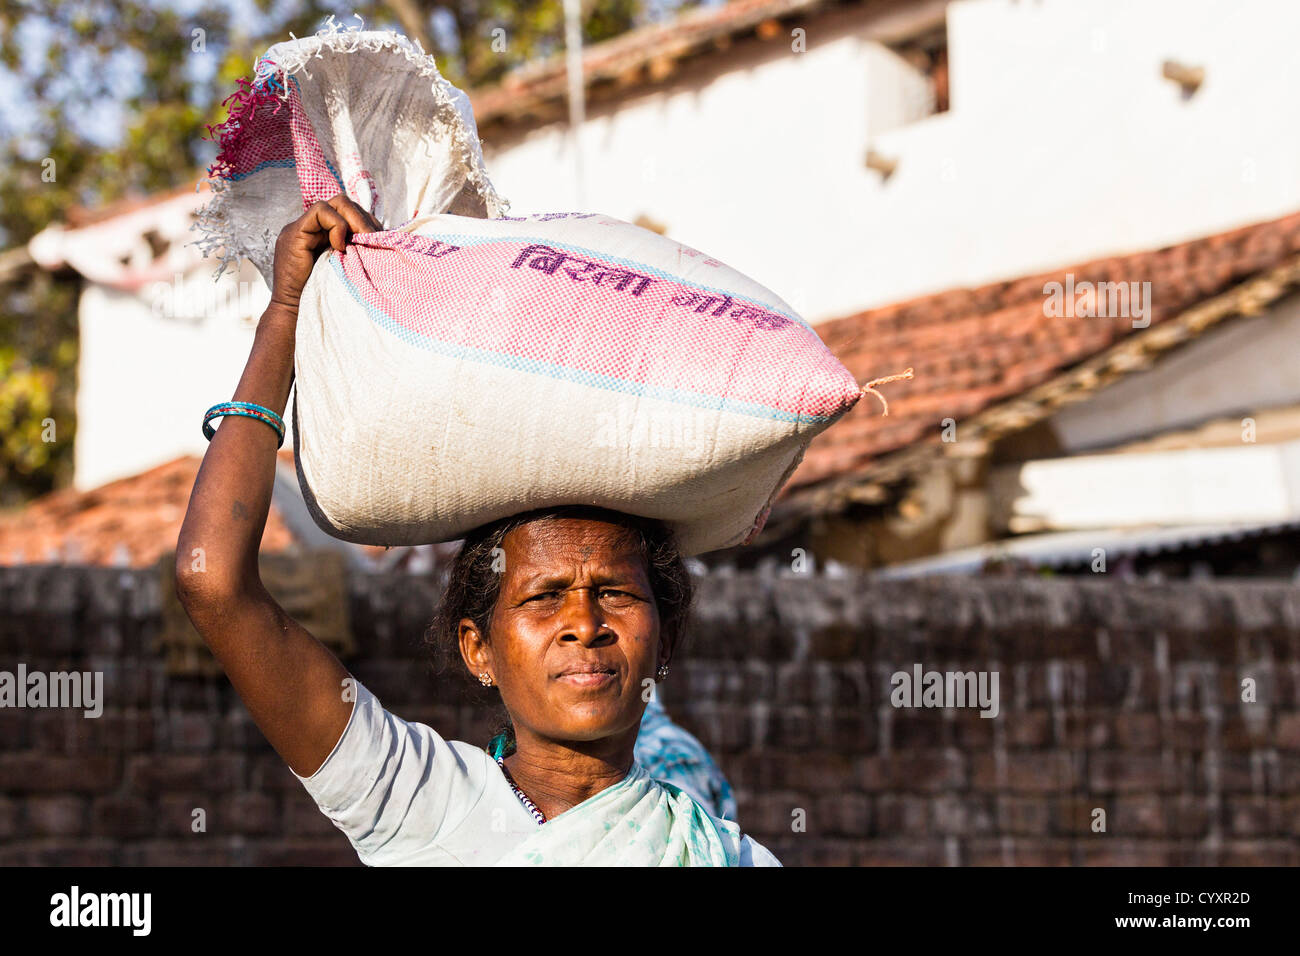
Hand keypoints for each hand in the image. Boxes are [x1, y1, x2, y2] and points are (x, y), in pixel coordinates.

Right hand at [269, 194, 381, 314]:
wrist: (299, 313)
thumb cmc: (329, 297)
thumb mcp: (350, 268)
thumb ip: (358, 250)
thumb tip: (387, 239)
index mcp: (326, 234)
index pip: (350, 212)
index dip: (367, 221)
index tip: (380, 240)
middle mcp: (313, 228)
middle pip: (344, 204)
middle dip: (363, 218)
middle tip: (373, 239)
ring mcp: (301, 228)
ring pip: (334, 203)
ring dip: (354, 220)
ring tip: (362, 241)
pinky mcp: (294, 233)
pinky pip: (320, 212)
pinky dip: (337, 225)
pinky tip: (341, 246)